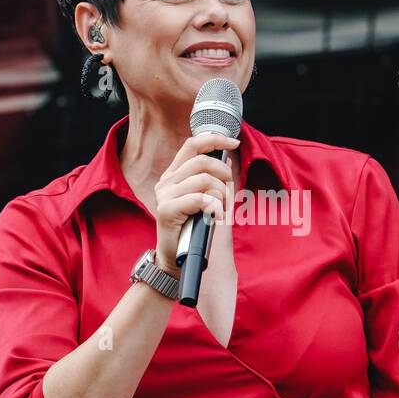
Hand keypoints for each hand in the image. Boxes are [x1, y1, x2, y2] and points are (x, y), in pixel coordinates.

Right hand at [154, 132, 239, 273]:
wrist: (175, 257)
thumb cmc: (192, 228)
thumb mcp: (204, 199)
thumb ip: (212, 180)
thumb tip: (228, 162)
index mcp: (174, 174)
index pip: (192, 145)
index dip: (214, 139)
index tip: (233, 143)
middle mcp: (167, 182)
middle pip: (202, 161)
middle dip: (224, 174)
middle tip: (229, 192)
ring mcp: (165, 195)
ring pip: (204, 180)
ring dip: (221, 195)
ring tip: (221, 210)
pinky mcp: (167, 210)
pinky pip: (200, 199)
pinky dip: (214, 207)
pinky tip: (215, 217)